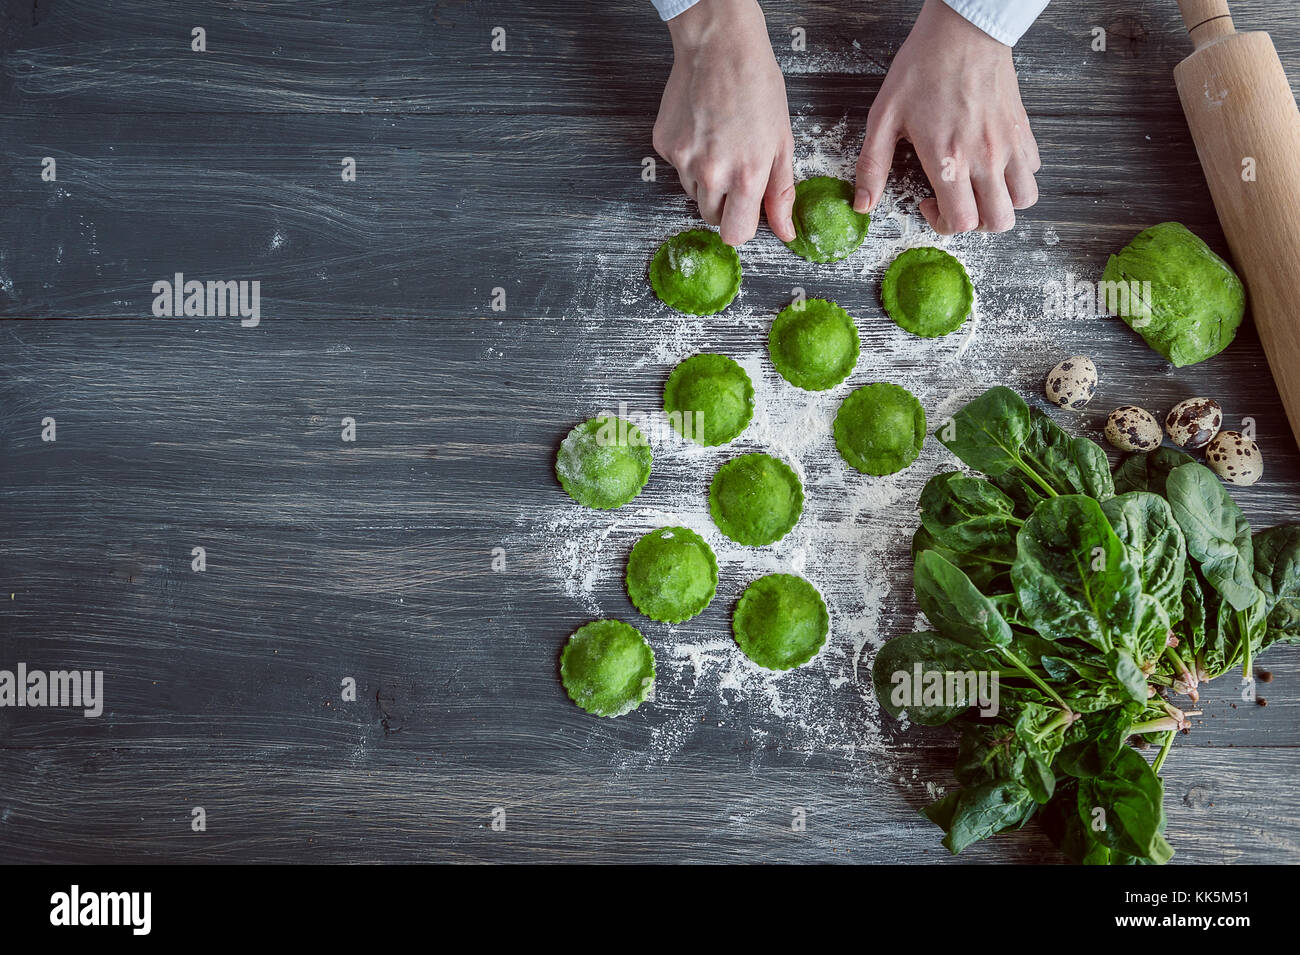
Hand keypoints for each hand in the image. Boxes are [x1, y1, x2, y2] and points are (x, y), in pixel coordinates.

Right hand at [654, 0, 795, 245]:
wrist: (720, 47)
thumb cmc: (757, 87)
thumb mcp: (782, 142)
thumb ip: (781, 193)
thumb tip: (785, 233)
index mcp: (746, 176)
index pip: (736, 234)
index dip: (743, 224)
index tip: (746, 210)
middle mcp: (711, 174)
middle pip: (712, 218)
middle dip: (724, 203)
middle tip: (735, 168)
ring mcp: (683, 161)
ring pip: (693, 193)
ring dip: (706, 180)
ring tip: (720, 143)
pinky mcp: (664, 146)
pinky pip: (677, 169)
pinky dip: (689, 157)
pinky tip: (702, 130)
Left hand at [853, 0, 1040, 234]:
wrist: (964, 29)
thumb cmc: (924, 67)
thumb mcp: (884, 117)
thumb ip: (872, 166)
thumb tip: (862, 203)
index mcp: (949, 160)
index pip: (962, 222)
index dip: (943, 224)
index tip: (928, 204)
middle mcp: (985, 158)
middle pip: (999, 221)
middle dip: (975, 224)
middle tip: (955, 204)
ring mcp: (1009, 145)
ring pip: (1024, 200)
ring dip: (1003, 204)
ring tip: (980, 190)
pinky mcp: (1023, 129)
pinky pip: (1033, 168)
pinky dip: (1017, 176)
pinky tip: (994, 163)